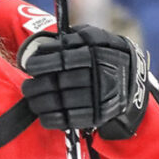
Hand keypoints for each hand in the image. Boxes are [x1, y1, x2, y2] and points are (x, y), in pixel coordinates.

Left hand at [19, 25, 149, 137]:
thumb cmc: (105, 54)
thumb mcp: (96, 38)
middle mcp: (98, 76)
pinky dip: (50, 118)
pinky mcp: (97, 115)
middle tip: (26, 86)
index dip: (41, 64)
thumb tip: (44, 47)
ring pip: (60, 102)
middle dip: (36, 86)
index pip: (61, 60)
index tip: (28, 66)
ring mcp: (98, 98)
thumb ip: (72, 38)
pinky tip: (42, 113)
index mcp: (96, 54)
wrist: (131, 80)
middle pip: (58, 83)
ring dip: (39, 103)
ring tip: (31, 98)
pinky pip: (68, 120)